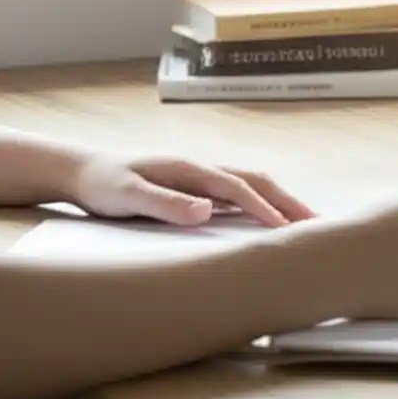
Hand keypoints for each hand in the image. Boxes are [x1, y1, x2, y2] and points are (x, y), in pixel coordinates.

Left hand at [67, 154, 315, 227]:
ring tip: (304, 222)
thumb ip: (164, 203)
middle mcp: (201, 169)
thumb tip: (206, 211)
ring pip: (251, 186)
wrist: (80, 170)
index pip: (238, 188)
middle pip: (256, 181)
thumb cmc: (102, 183)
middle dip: (287, 200)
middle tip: (317, 223)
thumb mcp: (126, 195)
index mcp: (190, 168)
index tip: (286, 229)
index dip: (263, 208)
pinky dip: (261, 206)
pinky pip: (238, 195)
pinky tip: (268, 222)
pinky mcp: (196, 188)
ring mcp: (200, 177)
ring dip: (279, 201)